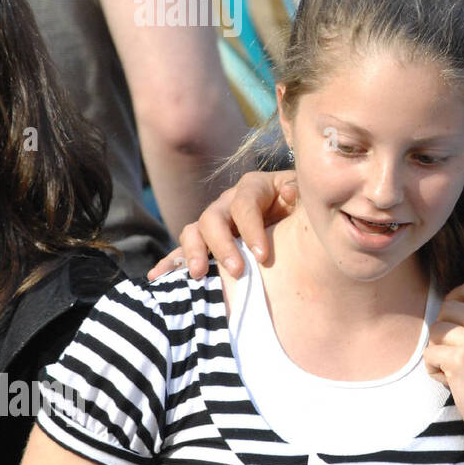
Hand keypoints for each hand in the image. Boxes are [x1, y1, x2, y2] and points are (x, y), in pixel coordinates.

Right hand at [145, 170, 297, 280]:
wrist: (296, 218)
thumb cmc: (303, 208)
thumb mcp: (306, 196)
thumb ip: (300, 193)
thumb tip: (290, 194)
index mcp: (253, 187)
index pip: (245, 205)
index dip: (252, 230)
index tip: (263, 256)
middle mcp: (228, 202)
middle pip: (213, 218)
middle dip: (222, 246)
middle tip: (236, 271)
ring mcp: (214, 222)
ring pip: (193, 232)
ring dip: (194, 253)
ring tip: (199, 275)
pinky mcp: (206, 242)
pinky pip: (182, 251)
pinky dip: (169, 263)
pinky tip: (157, 277)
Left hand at [424, 281, 463, 441]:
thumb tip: (449, 304)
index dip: (454, 299)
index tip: (452, 317)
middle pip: (449, 306)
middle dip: (443, 326)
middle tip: (450, 348)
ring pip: (436, 330)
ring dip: (437, 349)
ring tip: (451, 368)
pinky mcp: (458, 360)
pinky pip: (429, 353)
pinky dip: (433, 368)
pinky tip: (449, 381)